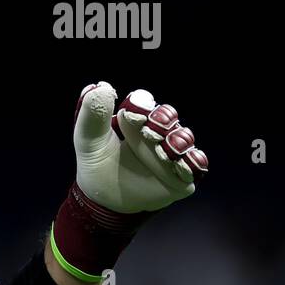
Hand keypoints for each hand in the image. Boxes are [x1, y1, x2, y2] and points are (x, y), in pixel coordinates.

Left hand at [74, 81, 208, 213]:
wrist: (104, 198)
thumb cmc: (96, 162)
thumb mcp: (88, 139)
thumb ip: (92, 114)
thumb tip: (100, 87)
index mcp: (135, 117)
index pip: (144, 102)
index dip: (141, 106)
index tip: (131, 115)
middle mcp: (157, 131)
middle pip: (168, 117)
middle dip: (162, 121)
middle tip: (149, 132)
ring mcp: (171, 152)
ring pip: (184, 139)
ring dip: (176, 142)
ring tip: (163, 151)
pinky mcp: (182, 174)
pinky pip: (196, 164)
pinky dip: (190, 163)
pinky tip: (178, 166)